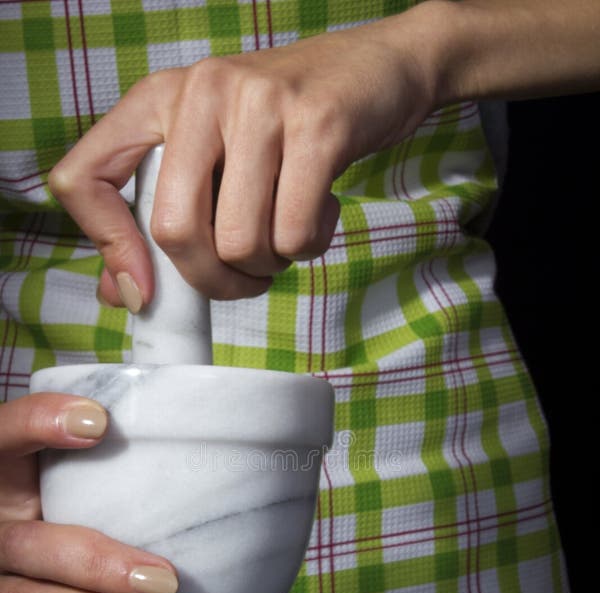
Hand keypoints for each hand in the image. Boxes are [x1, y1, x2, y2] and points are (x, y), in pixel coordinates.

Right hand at [0, 394, 189, 592]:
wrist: (2, 581)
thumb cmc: (49, 520)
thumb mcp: (56, 488)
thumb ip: (91, 470)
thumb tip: (192, 453)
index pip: (3, 436)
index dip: (38, 423)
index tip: (97, 422)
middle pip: (25, 545)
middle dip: (98, 566)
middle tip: (165, 580)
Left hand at [48, 9, 439, 306]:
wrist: (375, 71)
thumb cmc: (285, 128)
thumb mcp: (214, 158)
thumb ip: (166, 218)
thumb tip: (126, 294)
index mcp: (159, 100)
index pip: (84, 179)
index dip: (108, 249)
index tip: (145, 292)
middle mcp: (201, 93)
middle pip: (174, 230)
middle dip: (212, 281)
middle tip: (241, 279)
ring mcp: (259, 105)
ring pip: (240, 242)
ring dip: (268, 266)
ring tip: (285, 237)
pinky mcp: (317, 127)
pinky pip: (294, 233)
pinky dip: (307, 248)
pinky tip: (318, 215)